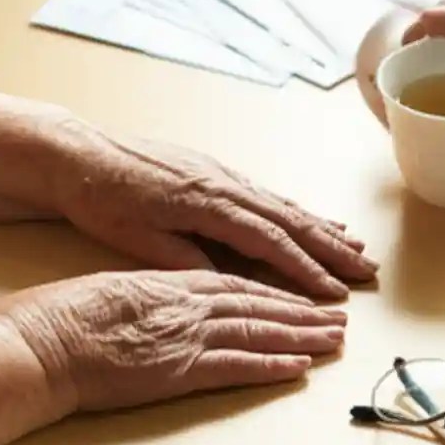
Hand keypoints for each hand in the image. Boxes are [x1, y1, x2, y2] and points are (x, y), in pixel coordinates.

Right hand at [0, 270, 346, 411]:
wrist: (36, 343)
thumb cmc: (59, 317)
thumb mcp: (109, 289)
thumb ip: (146, 294)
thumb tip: (162, 301)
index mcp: (168, 282)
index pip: (236, 284)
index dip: (274, 290)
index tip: (301, 294)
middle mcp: (185, 304)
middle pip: (259, 304)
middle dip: (302, 310)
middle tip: (339, 316)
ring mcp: (185, 335)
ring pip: (258, 330)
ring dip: (301, 335)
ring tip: (334, 338)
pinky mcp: (178, 369)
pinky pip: (237, 366)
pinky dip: (271, 366)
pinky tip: (299, 367)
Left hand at [48, 120, 376, 298]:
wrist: (77, 152)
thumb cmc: (100, 196)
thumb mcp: (134, 237)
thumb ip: (184, 258)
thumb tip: (226, 282)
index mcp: (206, 201)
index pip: (268, 240)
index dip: (304, 269)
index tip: (331, 292)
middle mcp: (223, 183)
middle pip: (289, 219)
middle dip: (331, 248)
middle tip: (367, 271)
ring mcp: (222, 175)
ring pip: (283, 205)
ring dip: (322, 228)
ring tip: (355, 247)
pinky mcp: (215, 172)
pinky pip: (266, 195)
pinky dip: (296, 210)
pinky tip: (312, 218)